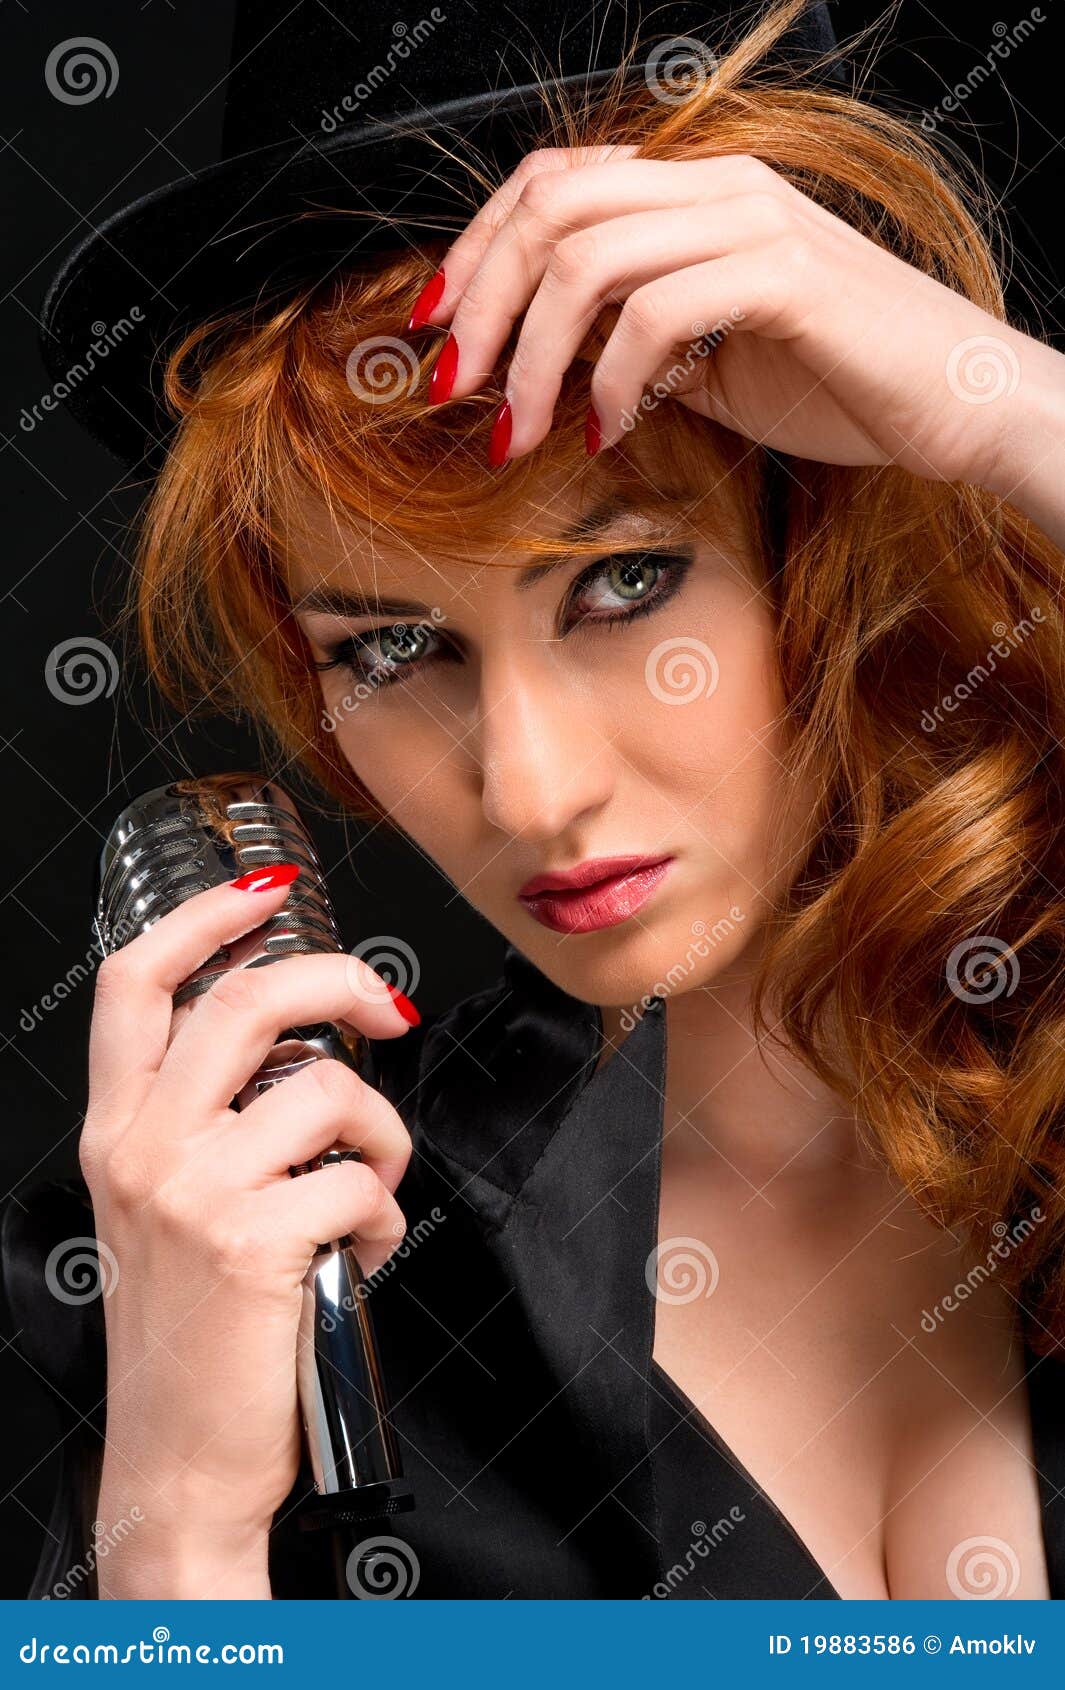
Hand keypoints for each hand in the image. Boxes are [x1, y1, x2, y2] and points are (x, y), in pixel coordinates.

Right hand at [80, 875, 414, 1595]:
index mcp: (115, 1130)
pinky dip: (385, 1213)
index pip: (137, 984)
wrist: (177, 1464)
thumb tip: (307, 1055)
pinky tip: (363, 1250)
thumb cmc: (186, 1334)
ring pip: (328, 1090)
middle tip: (386, 1005)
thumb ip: (205, 1126)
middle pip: (247, 1000)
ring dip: (383, 1132)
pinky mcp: (254, 1241)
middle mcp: (143, 1147)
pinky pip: (361, 1181)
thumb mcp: (163, 1210)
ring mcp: (195, 1190)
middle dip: (337, 979)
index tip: (265, 889)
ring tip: (376, 1182)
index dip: (202, 916)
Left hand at [419, 147, 1064, 534]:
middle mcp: (720, 186)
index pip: (554, 183)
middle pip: (551, 210)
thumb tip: (540, 366)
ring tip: (515, 433)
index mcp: (697, 193)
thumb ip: (632, 341)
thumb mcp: (710, 360)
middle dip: (481, 303)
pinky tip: (610, 434)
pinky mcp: (784, 278)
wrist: (957, 404)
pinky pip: (657, 313)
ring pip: (588, 259)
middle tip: (453, 388)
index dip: (477, 246)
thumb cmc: (840, 384)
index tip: (434, 327)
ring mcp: (753, 223)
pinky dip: (613, 382)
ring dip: (529, 358)